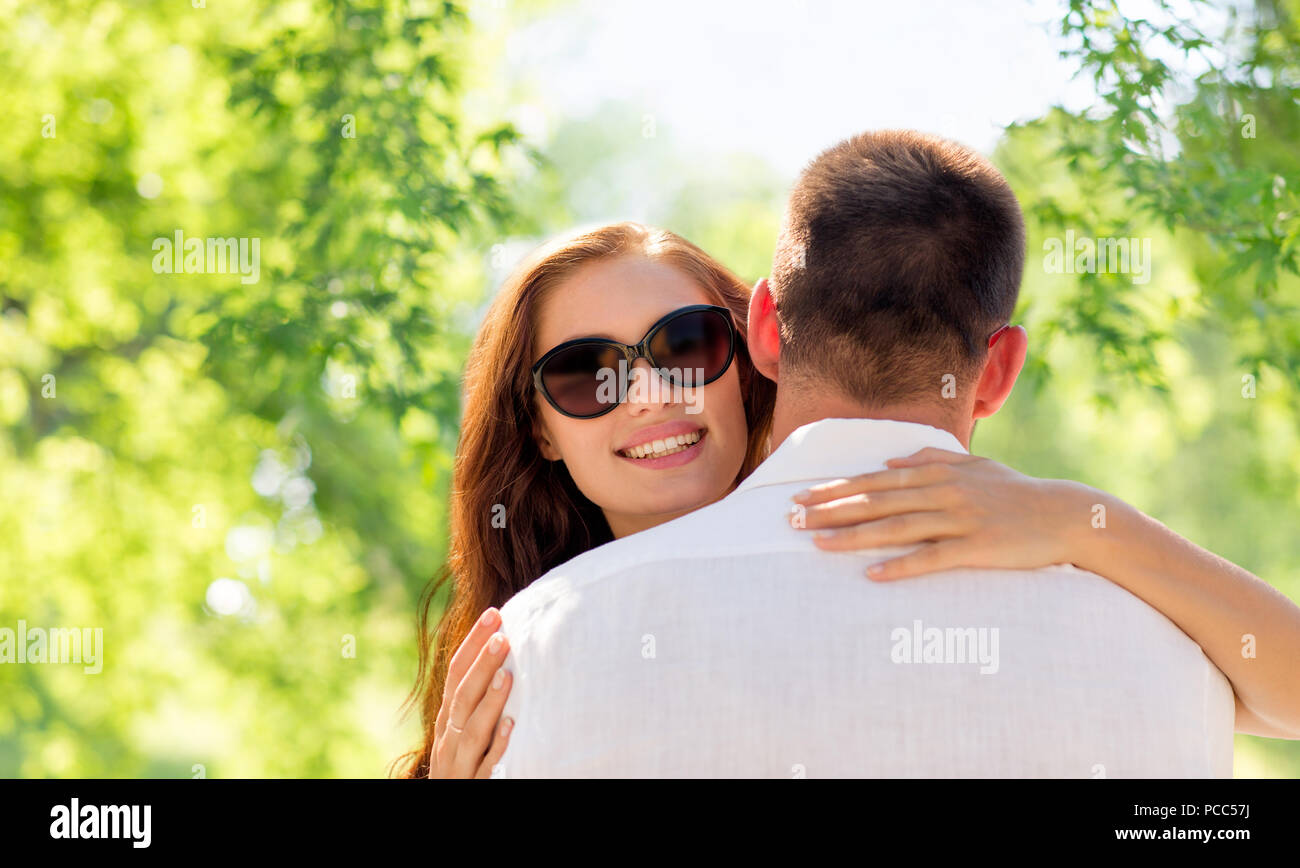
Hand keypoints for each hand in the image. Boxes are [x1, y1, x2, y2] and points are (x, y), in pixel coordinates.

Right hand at [429, 607, 513, 778]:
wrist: (450, 804)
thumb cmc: (465, 764)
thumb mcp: (464, 730)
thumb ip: (476, 700)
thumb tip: (503, 654)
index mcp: (447, 720)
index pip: (455, 674)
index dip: (472, 643)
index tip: (494, 614)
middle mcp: (448, 739)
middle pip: (462, 697)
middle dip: (481, 665)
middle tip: (502, 635)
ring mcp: (459, 764)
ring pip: (471, 729)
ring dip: (489, 701)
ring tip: (507, 675)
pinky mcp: (474, 786)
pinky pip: (487, 766)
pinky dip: (498, 745)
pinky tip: (512, 726)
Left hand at [789, 447, 1095, 580]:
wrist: (1066, 515)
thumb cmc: (1015, 492)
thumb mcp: (975, 466)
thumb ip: (933, 458)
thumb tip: (892, 458)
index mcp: (938, 473)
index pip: (874, 481)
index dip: (835, 489)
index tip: (800, 498)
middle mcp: (943, 491)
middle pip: (876, 501)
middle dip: (830, 510)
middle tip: (792, 521)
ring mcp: (960, 518)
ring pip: (896, 527)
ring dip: (854, 537)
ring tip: (818, 545)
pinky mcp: (978, 547)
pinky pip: (933, 558)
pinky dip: (902, 566)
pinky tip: (873, 575)